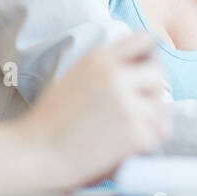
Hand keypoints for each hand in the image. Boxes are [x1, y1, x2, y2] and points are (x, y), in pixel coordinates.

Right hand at [21, 33, 170, 185]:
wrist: (34, 155)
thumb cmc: (50, 123)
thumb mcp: (75, 78)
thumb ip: (106, 69)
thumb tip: (140, 68)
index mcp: (99, 59)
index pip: (144, 40)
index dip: (149, 58)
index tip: (145, 75)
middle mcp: (115, 75)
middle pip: (159, 73)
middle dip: (152, 93)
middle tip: (137, 111)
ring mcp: (126, 103)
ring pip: (162, 107)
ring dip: (150, 121)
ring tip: (125, 133)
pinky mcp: (133, 131)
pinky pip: (158, 134)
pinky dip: (146, 144)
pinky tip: (124, 148)